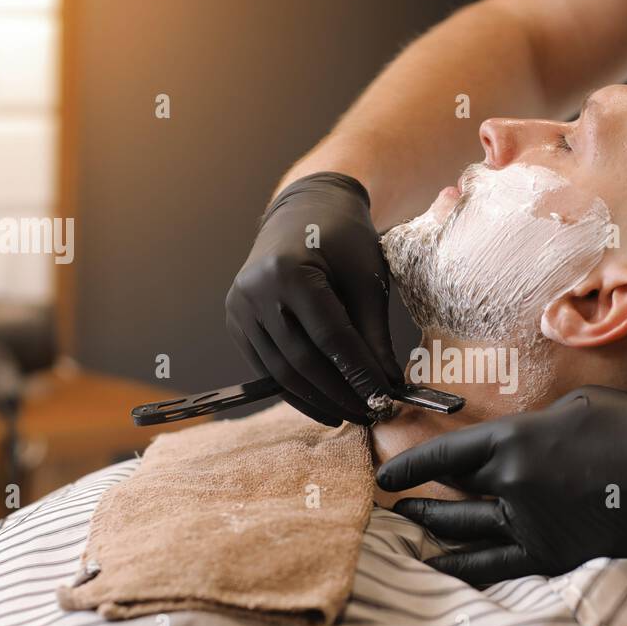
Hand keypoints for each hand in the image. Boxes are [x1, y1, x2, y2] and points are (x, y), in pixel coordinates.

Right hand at [225, 172, 402, 425]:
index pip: (330, 338)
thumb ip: (375, 336)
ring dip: (318, 400)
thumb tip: (389, 387)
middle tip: (370, 414)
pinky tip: (325, 404)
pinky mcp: (237, 323)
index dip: (358, 374)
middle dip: (339, 394)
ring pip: (281, 372)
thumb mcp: (367, 281)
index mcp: (289, 271)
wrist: (305, 211)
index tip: (384, 399)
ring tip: (351, 414)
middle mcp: (255, 291)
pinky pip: (268, 367)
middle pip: (301, 361)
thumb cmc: (344, 240)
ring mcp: (240, 309)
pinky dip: (298, 390)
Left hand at [376, 385, 626, 583]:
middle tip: (395, 503)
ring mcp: (531, 525)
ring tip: (410, 528)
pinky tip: (438, 567)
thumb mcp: (578, 404)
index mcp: (517, 440)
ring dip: (433, 529)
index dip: (412, 464)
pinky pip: (493, 568)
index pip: (448, 454)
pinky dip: (460, 568)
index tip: (388, 473)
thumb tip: (515, 443)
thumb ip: (535, 425)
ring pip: (465, 532)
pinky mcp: (552, 557)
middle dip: (418, 498)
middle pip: (453, 494)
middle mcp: (514, 485)